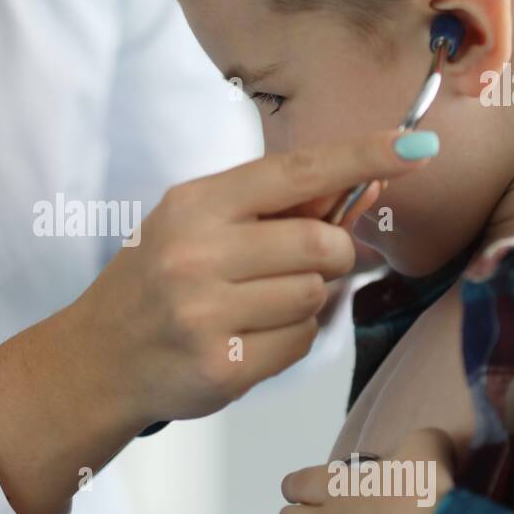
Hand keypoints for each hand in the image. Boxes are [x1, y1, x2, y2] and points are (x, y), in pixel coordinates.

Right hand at [66, 131, 435, 428]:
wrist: (97, 359)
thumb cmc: (155, 283)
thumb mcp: (193, 226)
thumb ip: (268, 207)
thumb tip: (358, 186)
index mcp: (195, 205)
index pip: (296, 172)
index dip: (362, 156)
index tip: (417, 148)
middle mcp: (197, 253)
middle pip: (320, 243)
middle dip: (329, 254)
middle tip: (301, 264)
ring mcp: (207, 313)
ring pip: (315, 296)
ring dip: (306, 300)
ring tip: (257, 305)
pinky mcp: (222, 365)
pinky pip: (301, 341)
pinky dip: (291, 338)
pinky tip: (249, 337)